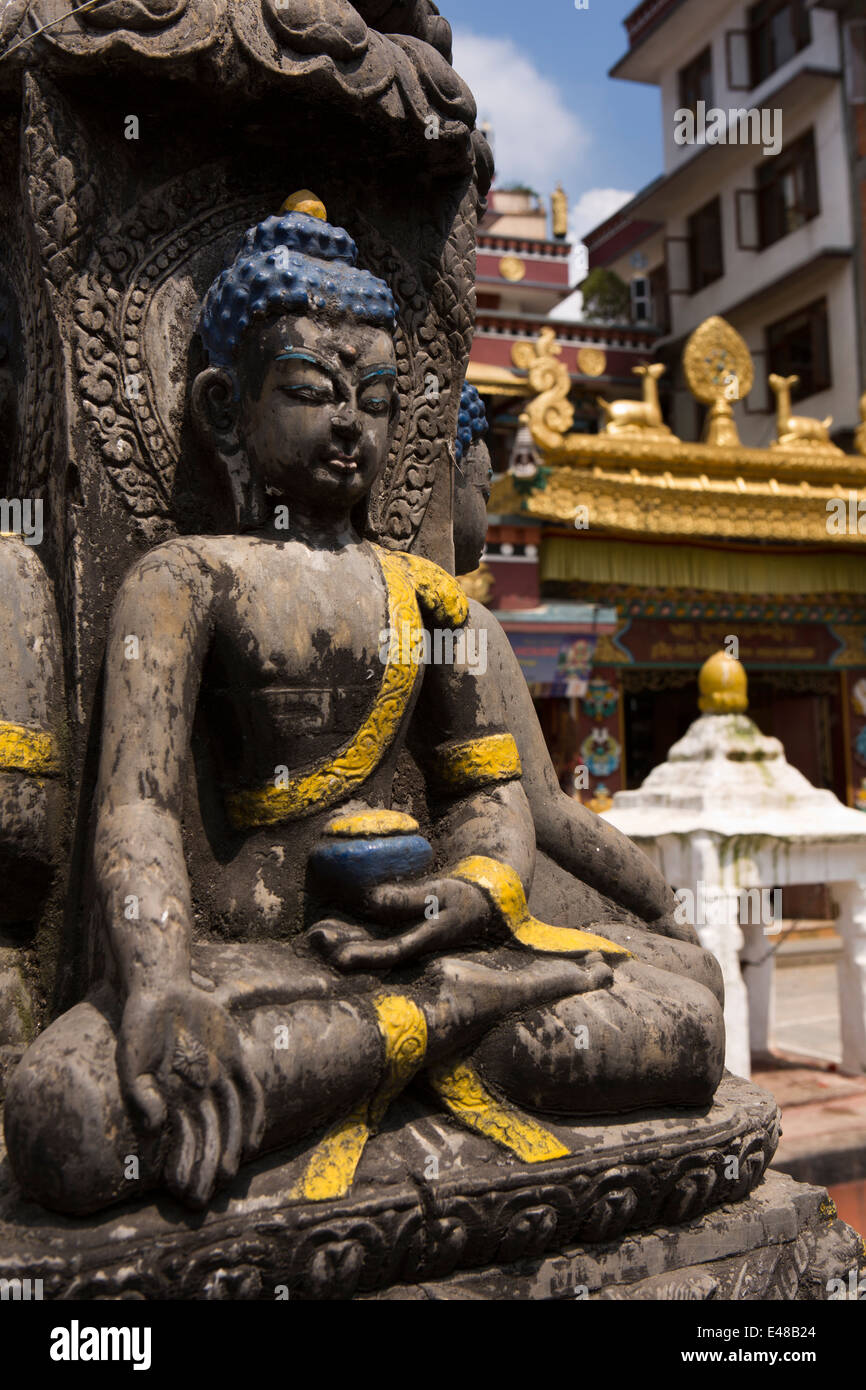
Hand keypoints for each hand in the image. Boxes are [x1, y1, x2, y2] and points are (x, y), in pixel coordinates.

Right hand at [118, 985, 264, 1207]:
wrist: (160, 989)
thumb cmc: (140, 1028)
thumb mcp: (130, 1061)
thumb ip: (139, 1094)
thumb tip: (154, 1126)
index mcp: (176, 1097)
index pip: (183, 1142)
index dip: (184, 1169)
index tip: (183, 1193)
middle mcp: (200, 1091)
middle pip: (210, 1136)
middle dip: (207, 1169)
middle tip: (204, 1198)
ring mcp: (220, 1075)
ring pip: (232, 1120)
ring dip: (230, 1150)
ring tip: (226, 1177)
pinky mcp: (235, 1056)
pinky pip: (252, 1091)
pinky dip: (255, 1116)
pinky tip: (253, 1143)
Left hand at [308, 876, 490, 971]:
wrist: (479, 908)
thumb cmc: (461, 898)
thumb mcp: (441, 893)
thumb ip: (409, 898)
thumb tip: (374, 899)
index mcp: (424, 942)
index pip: (390, 953)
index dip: (365, 957)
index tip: (341, 957)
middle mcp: (409, 947)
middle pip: (372, 954)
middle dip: (342, 948)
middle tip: (315, 939)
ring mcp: (402, 941)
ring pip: (367, 946)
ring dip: (341, 941)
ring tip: (314, 935)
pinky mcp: (397, 933)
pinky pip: (371, 936)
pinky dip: (349, 932)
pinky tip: (328, 926)